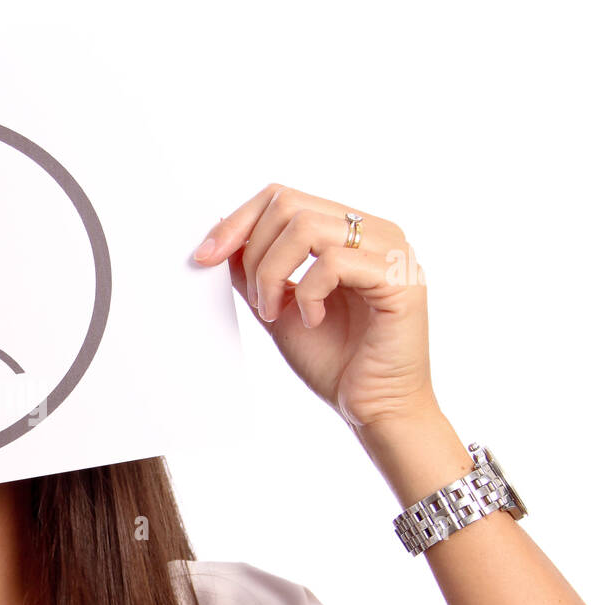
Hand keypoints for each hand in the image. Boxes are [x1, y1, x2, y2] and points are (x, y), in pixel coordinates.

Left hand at [192, 183, 438, 430]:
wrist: (373, 407)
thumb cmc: (335, 361)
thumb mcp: (278, 306)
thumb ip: (255, 270)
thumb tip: (217, 236)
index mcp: (348, 232)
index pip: (284, 197)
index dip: (238, 222)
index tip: (204, 256)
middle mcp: (374, 232)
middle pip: (290, 205)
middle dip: (254, 254)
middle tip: (257, 302)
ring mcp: (392, 251)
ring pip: (306, 227)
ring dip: (274, 274)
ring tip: (276, 312)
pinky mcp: (400, 278)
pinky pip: (333, 262)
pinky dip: (308, 294)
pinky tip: (314, 320)